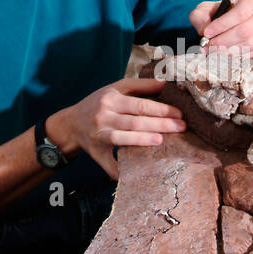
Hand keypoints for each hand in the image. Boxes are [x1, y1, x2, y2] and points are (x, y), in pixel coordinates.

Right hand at [52, 78, 185, 178]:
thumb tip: (165, 82)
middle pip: (135, 121)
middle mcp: (104, 116)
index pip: (141, 104)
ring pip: (123, 138)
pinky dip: (121, 169)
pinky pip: (109, 163)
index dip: (162, 109)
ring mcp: (99, 135)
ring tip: (162, 140)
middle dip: (160, 124)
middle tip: (181, 127)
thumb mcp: (116, 89)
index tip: (180, 114)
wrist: (71, 123)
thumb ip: (140, 85)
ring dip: (143, 140)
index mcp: (111, 99)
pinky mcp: (96, 152)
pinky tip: (137, 170)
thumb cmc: (99, 103)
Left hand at [189, 0, 252, 54]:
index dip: (222, 25)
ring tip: (213, 49)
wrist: (229, 20)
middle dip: (223, 40)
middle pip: (245, 31)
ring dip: (228, 50)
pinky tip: (223, 53)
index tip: (207, 33)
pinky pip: (251, 54)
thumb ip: (201, 17)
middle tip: (208, 45)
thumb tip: (204, 31)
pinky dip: (235, 55)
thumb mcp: (207, 9)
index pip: (240, 13)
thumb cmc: (220, 13)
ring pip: (248, 44)